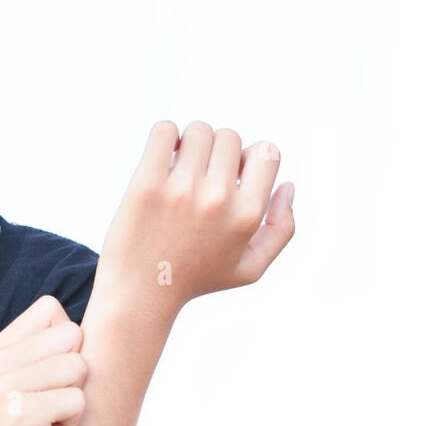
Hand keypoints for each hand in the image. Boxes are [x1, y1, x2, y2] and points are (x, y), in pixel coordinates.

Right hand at [0, 295, 87, 425]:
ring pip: (79, 368)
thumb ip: (35, 354)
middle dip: (74, 373)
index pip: (51, 307)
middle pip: (73, 335)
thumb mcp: (9, 386)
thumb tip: (82, 329)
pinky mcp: (18, 416)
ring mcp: (5, 387)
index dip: (65, 340)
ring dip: (73, 402)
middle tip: (47, 403)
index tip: (47, 375)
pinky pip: (77, 402)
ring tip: (43, 422)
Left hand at [92, 120, 295, 318]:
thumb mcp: (250, 268)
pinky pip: (163, 131)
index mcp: (247, 215)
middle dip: (216, 151)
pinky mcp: (146, 184)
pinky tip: (161, 159)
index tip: (230, 177)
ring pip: (198, 130)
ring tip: (178, 169)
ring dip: (189, 143)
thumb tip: (288, 185)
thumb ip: (281, 229)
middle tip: (198, 177)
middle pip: (229, 137)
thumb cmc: (194, 279)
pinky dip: (165, 136)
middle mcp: (218, 199)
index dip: (249, 159)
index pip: (267, 152)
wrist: (139, 295)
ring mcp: (181, 189)